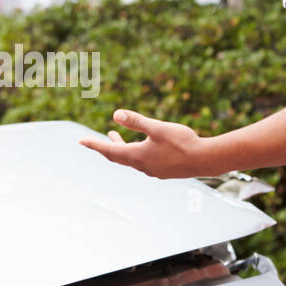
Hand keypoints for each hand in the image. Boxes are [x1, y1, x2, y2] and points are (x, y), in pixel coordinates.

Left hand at [77, 109, 203, 178]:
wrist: (205, 160)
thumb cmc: (182, 142)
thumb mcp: (157, 128)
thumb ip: (137, 121)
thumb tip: (115, 114)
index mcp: (137, 156)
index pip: (109, 150)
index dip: (94, 145)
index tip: (80, 141)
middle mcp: (142, 166)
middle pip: (117, 157)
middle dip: (105, 147)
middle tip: (92, 141)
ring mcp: (152, 171)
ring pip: (130, 159)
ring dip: (120, 148)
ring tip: (115, 136)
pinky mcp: (162, 171)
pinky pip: (142, 162)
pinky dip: (134, 153)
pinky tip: (141, 147)